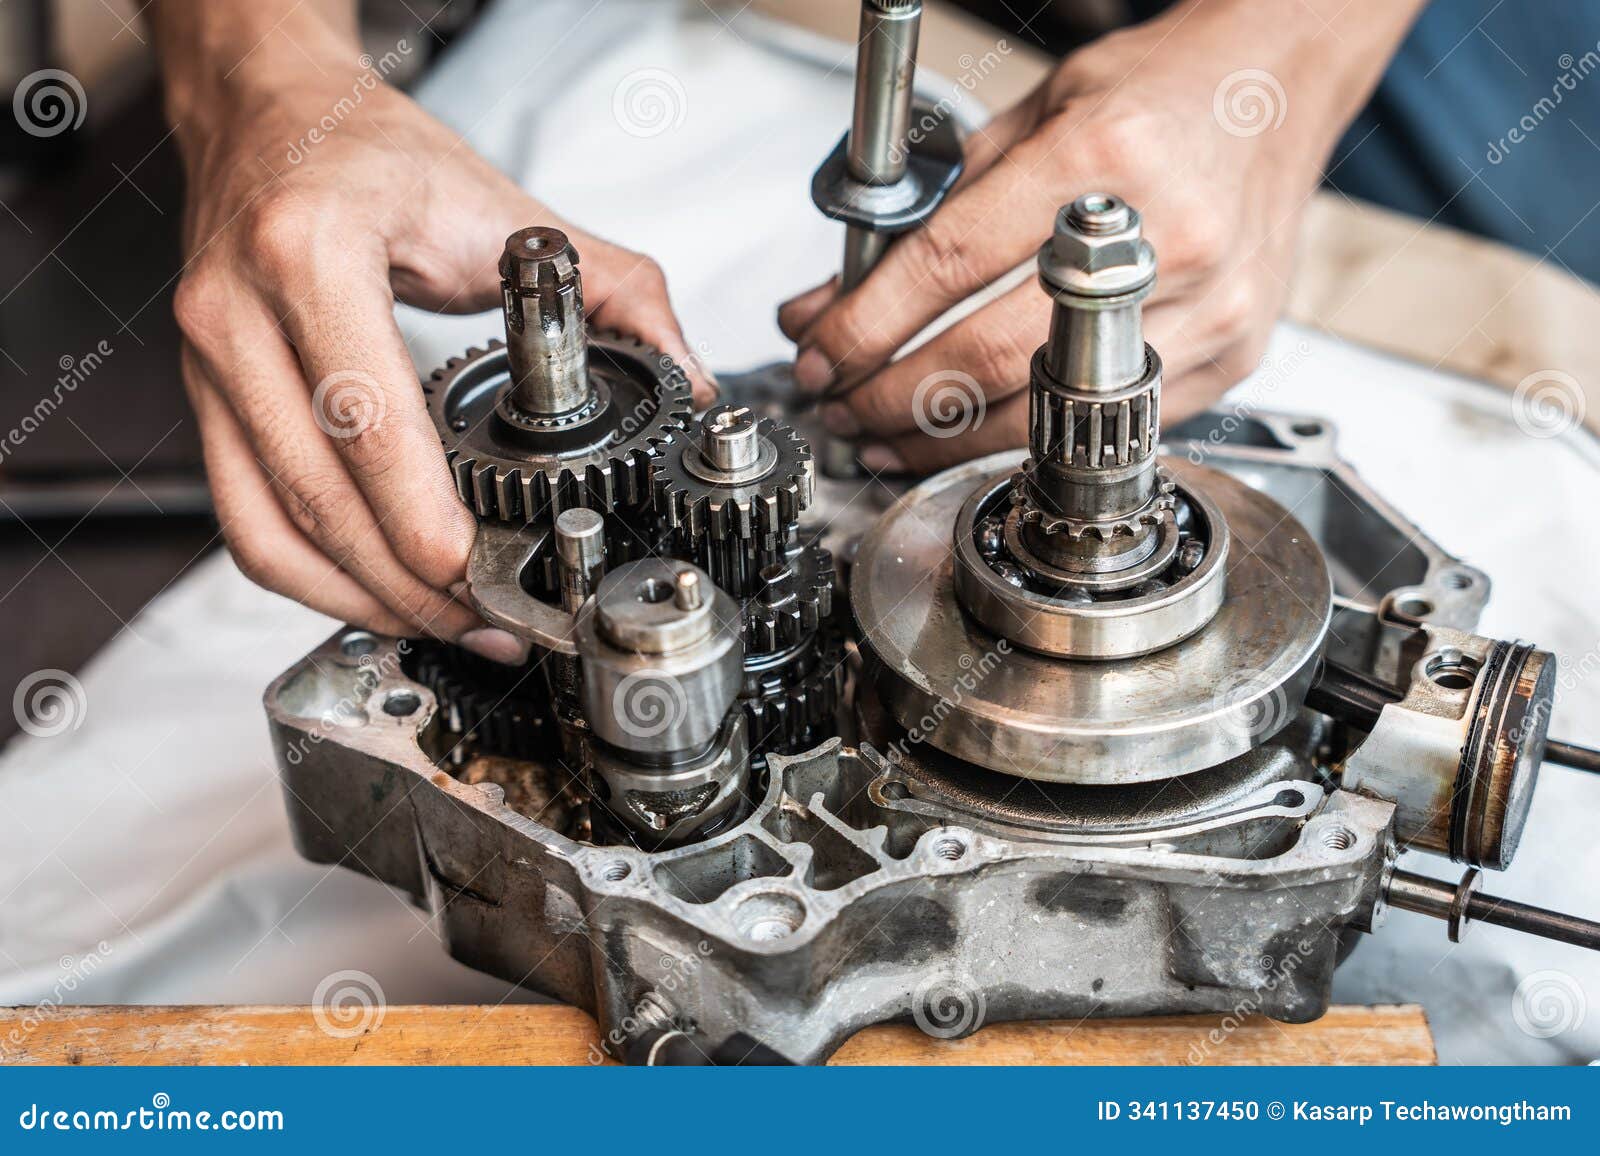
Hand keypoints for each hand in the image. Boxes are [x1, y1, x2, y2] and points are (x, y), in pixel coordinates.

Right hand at [156, 4, 709, 657]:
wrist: (271, 113)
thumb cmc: (371, 153)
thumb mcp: (499, 203)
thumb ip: (611, 287)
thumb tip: (686, 372)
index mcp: (311, 251)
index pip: (363, 415)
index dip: (416, 516)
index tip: (474, 570)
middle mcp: (238, 310)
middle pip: (317, 494)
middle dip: (406, 582)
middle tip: (485, 618)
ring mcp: (209, 361)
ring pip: (270, 527)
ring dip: (360, 597)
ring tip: (443, 622)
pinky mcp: (203, 398)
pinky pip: (242, 519)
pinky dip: (311, 576)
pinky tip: (377, 593)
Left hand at [779, 0, 1423, 472]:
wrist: (1273, 89)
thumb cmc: (1156, 94)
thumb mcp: (1031, 117)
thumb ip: (930, 210)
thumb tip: (832, 298)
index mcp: (1103, 157)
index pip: (951, 265)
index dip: (868, 325)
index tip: (817, 356)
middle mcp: (1164, 236)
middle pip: (990, 356)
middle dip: (892, 397)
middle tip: (838, 408)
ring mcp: (1208, 306)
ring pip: (1046, 411)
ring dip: (944, 439)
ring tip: (885, 437)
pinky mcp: (1231, 354)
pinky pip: (1106, 424)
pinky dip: (1027, 438)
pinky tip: (973, 438)